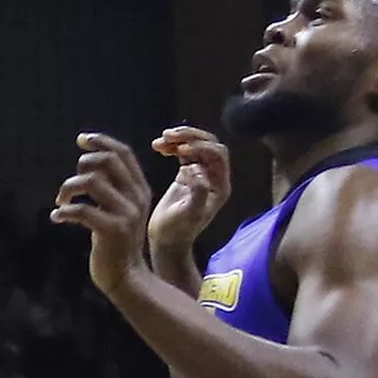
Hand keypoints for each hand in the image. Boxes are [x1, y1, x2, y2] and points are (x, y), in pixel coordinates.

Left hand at [52, 134, 157, 296]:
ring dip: (68, 188)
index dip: (101, 141)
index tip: (81, 140)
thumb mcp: (121, 210)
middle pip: (107, 161)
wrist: (127, 277)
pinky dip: (64, 211)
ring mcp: (126, 214)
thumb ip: (112, 188)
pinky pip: (81, 210)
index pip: (123, 153)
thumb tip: (90, 162)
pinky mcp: (111, 230)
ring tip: (61, 202)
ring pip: (91, 181)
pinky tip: (57, 217)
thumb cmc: (116, 243)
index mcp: (140, 189)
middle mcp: (136, 198)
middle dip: (82, 164)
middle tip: (70, 184)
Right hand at [149, 126, 232, 254]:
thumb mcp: (189, 214)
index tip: (180, 149)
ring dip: (179, 138)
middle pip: (209, 144)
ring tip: (161, 139)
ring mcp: (200, 175)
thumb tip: (195, 168)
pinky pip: (183, 152)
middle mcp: (214, 178)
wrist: (165, 242)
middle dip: (190, 136)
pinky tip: (158, 146)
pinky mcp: (186, 175)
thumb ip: (198, 191)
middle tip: (168, 135)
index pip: (218, 154)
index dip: (201, 146)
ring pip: (195, 145)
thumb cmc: (177, 231)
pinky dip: (172, 146)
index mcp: (220, 186)